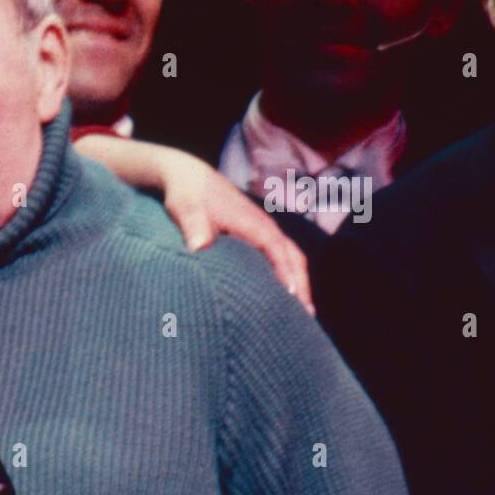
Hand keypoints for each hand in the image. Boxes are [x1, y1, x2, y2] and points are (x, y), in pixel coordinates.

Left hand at [157, 150, 314, 314]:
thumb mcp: (186, 208)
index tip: (293, 297)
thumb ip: (193, 226)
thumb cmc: (186, 194)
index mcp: (251, 222)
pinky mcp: (255, 236)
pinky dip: (287, 275)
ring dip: (299, 282)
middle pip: (292, 257)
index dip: (285, 272)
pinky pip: (279, 257)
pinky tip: (284, 296)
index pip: (276, 249)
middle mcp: (262, 226)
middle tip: (308, 318)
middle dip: (302, 285)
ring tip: (304, 314)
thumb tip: (199, 246)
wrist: (187, 176)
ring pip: (289, 257)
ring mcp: (261, 230)